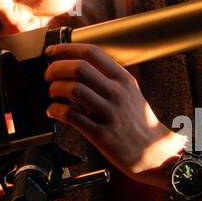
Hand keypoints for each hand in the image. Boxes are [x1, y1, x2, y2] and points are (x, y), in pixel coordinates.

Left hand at [42, 42, 187, 186]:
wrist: (153, 152)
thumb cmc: (138, 121)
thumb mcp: (130, 92)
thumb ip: (107, 79)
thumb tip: (75, 68)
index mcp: (123, 79)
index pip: (92, 52)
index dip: (67, 48)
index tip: (52, 51)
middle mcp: (117, 93)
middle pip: (79, 68)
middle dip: (56, 68)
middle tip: (48, 74)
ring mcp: (110, 114)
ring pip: (73, 89)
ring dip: (55, 88)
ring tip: (52, 93)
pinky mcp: (101, 134)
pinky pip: (71, 116)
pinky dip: (55, 110)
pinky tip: (53, 111)